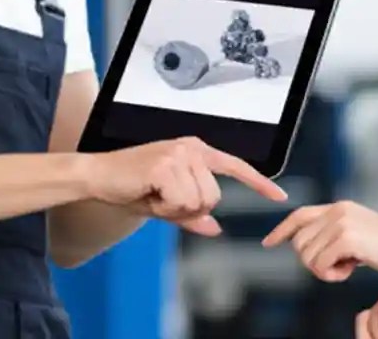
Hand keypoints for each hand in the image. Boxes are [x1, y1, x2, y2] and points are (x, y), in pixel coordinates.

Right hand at [86, 136, 287, 235]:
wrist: (97, 176)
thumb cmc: (130, 186)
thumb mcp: (166, 203)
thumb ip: (193, 215)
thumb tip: (216, 229)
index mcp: (195, 150)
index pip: (235, 166)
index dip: (259, 183)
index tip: (280, 197)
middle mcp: (191, 148)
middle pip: (214, 197)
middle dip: (188, 209)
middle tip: (161, 200)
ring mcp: (179, 153)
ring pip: (199, 201)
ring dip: (174, 209)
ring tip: (153, 195)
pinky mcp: (166, 163)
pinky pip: (181, 202)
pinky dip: (164, 208)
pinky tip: (148, 194)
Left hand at [262, 200, 377, 284]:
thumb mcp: (359, 234)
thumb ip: (335, 234)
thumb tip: (309, 246)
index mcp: (340, 206)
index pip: (300, 215)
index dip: (282, 230)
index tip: (268, 242)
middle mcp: (337, 210)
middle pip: (300, 241)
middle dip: (312, 261)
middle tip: (338, 267)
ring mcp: (341, 222)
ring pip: (307, 255)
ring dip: (324, 270)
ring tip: (348, 268)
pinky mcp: (347, 238)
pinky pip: (320, 265)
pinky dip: (332, 276)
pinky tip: (351, 271)